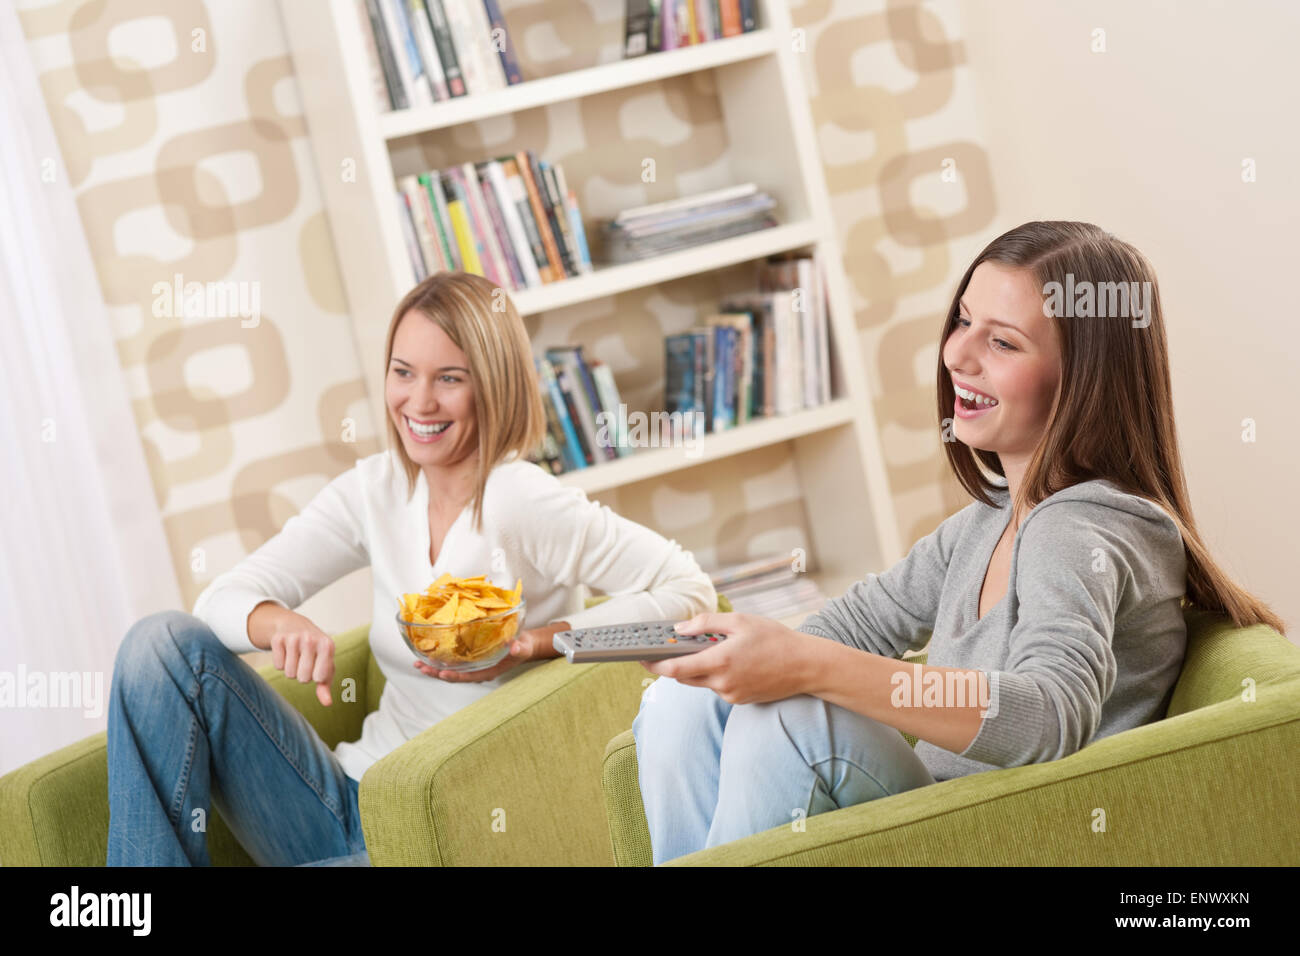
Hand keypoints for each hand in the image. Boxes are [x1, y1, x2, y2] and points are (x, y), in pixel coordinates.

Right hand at [269, 615, 335, 706]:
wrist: (295, 625)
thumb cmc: (314, 650)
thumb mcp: (324, 664)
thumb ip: (326, 685)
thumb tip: (327, 703)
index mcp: (327, 645)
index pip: (319, 678)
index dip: (316, 676)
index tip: (317, 666)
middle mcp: (311, 639)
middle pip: (302, 678)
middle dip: (302, 675)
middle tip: (304, 662)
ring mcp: (293, 637)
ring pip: (289, 673)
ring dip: (291, 670)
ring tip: (296, 656)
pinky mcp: (278, 638)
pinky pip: (277, 666)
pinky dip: (281, 663)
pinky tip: (286, 652)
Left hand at [413, 621, 568, 682]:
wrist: (525, 643)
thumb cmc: (524, 646)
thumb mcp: (524, 646)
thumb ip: (520, 648)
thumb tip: (514, 646)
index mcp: (489, 671)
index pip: (468, 676)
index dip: (454, 676)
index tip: (441, 673)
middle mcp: (478, 670)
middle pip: (454, 675)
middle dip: (436, 672)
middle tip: (419, 666)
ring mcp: (474, 665)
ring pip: (451, 668)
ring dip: (434, 666)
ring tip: (417, 661)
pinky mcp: (471, 657)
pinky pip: (454, 660)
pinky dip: (441, 657)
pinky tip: (431, 651)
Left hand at [640, 612, 813, 704]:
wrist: (806, 666)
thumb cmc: (775, 639)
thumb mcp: (740, 621)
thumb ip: (706, 624)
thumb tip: (679, 630)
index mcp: (720, 662)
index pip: (675, 670)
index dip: (654, 665)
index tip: (641, 658)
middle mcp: (722, 683)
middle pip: (684, 678)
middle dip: (674, 664)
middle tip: (666, 649)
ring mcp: (731, 695)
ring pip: (702, 682)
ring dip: (699, 668)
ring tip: (711, 648)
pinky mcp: (739, 700)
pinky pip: (718, 687)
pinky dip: (716, 674)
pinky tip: (732, 660)